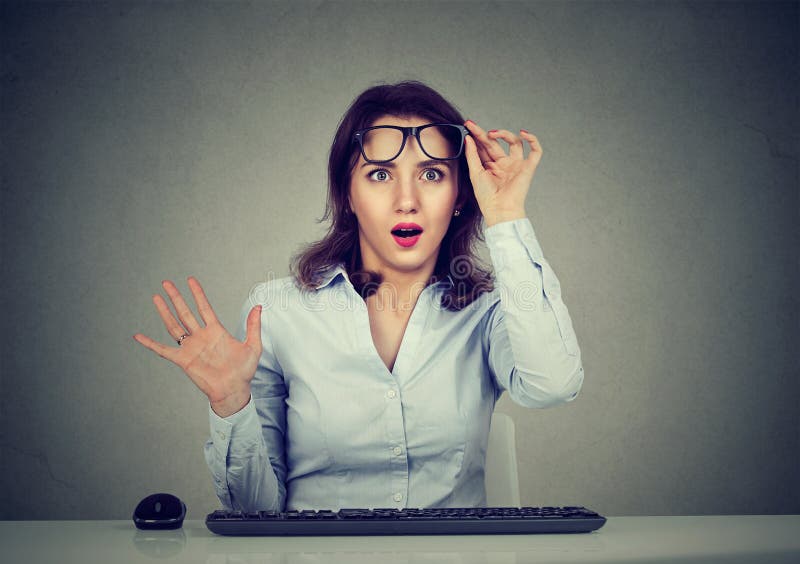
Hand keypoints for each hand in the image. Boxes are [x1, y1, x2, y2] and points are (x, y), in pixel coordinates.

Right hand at [133, 277, 262, 416]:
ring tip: (156, 298)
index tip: (190, 280)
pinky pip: (163, 350)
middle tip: (166, 283)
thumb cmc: (244, 371)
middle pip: (185, 312)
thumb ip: (253, 326)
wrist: (234, 390)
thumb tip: (259, 306)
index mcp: (216, 331)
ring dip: (164, 312)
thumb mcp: (253, 346)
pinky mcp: (183, 360)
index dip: (197, 293)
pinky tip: (138, 336)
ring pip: (174, 325)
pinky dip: (150, 344)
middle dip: (176, 297)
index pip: (204, 307)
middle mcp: (201, 336)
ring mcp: (191, 347)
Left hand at [462, 120, 542, 226]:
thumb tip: (469, 138)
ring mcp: (516, 165)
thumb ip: (472, 154)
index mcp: (491, 166)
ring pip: (515, 143)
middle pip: (496, 143)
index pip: (484, 146)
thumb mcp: (475, 172)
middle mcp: (504, 164)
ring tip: (492, 133)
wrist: (499, 210)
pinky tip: (524, 133)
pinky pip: (535, 151)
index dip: (476, 135)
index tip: (468, 125)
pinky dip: (533, 140)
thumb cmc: (487, 196)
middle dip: (484, 133)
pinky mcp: (528, 168)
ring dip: (504, 134)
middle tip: (472, 125)